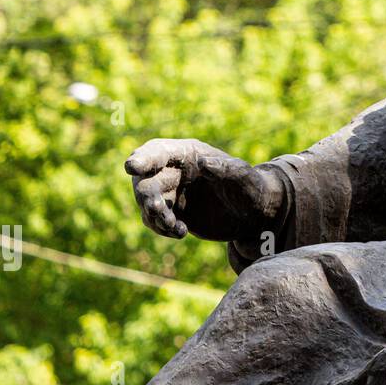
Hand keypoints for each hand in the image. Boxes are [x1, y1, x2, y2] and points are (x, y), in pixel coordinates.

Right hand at [124, 138, 285, 242]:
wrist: (254, 214)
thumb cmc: (251, 187)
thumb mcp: (242, 177)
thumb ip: (225, 168)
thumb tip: (203, 163)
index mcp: (189, 154)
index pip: (158, 152)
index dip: (143, 158)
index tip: (131, 167)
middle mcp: (175, 171)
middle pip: (146, 180)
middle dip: (146, 196)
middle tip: (156, 209)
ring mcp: (172, 192)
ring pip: (147, 203)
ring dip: (154, 216)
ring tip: (175, 226)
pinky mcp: (173, 212)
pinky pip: (155, 221)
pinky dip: (163, 228)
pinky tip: (182, 232)